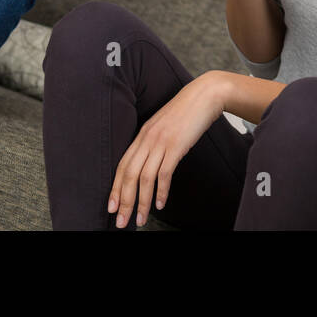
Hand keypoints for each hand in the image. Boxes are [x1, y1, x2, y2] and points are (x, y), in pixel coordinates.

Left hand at [108, 72, 228, 227]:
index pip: (122, 165)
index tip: (111, 207)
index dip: (115, 188)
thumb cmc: (187, 111)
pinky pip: (164, 173)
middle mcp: (147, 138)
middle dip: (123, 201)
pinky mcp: (176, 145)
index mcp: (142, 134)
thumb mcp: (164, 125)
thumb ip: (155, 141)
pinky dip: (161, 191)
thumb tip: (150, 162)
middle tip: (121, 222)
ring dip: (141, 202)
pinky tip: (161, 203)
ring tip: (140, 219)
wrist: (205, 95)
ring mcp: (161, 142)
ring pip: (144, 178)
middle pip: (129, 174)